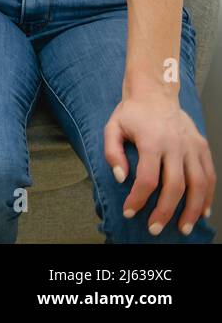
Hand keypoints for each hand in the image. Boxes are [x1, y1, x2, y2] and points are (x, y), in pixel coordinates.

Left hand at [104, 91, 215, 235]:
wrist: (155, 93)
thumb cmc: (132, 113)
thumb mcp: (112, 127)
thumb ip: (112, 152)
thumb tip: (119, 178)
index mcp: (152, 141)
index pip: (147, 178)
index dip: (138, 199)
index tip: (130, 212)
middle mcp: (176, 145)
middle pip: (175, 186)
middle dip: (166, 211)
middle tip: (155, 228)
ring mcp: (192, 146)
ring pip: (198, 184)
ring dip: (193, 210)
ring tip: (183, 228)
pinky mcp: (202, 147)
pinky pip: (210, 175)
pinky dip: (208, 195)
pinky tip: (203, 211)